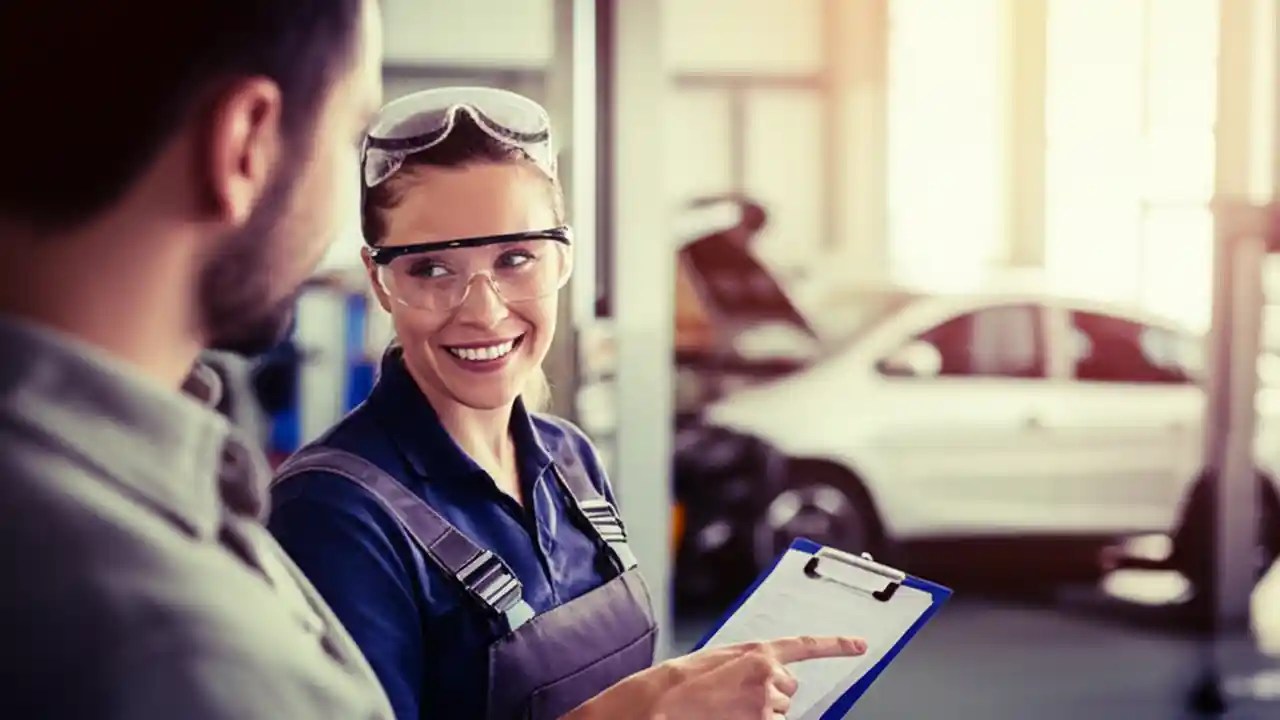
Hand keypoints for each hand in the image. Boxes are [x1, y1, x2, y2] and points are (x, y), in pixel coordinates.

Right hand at [650, 636, 867, 719]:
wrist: (665, 701)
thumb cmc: (685, 680)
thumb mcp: (721, 658)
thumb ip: (750, 664)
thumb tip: (766, 677)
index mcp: (758, 651)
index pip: (807, 646)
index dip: (837, 645)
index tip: (859, 645)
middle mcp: (769, 674)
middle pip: (789, 689)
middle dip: (770, 694)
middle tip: (737, 697)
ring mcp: (766, 702)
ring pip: (780, 712)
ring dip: (761, 713)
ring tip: (729, 709)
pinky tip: (733, 717)